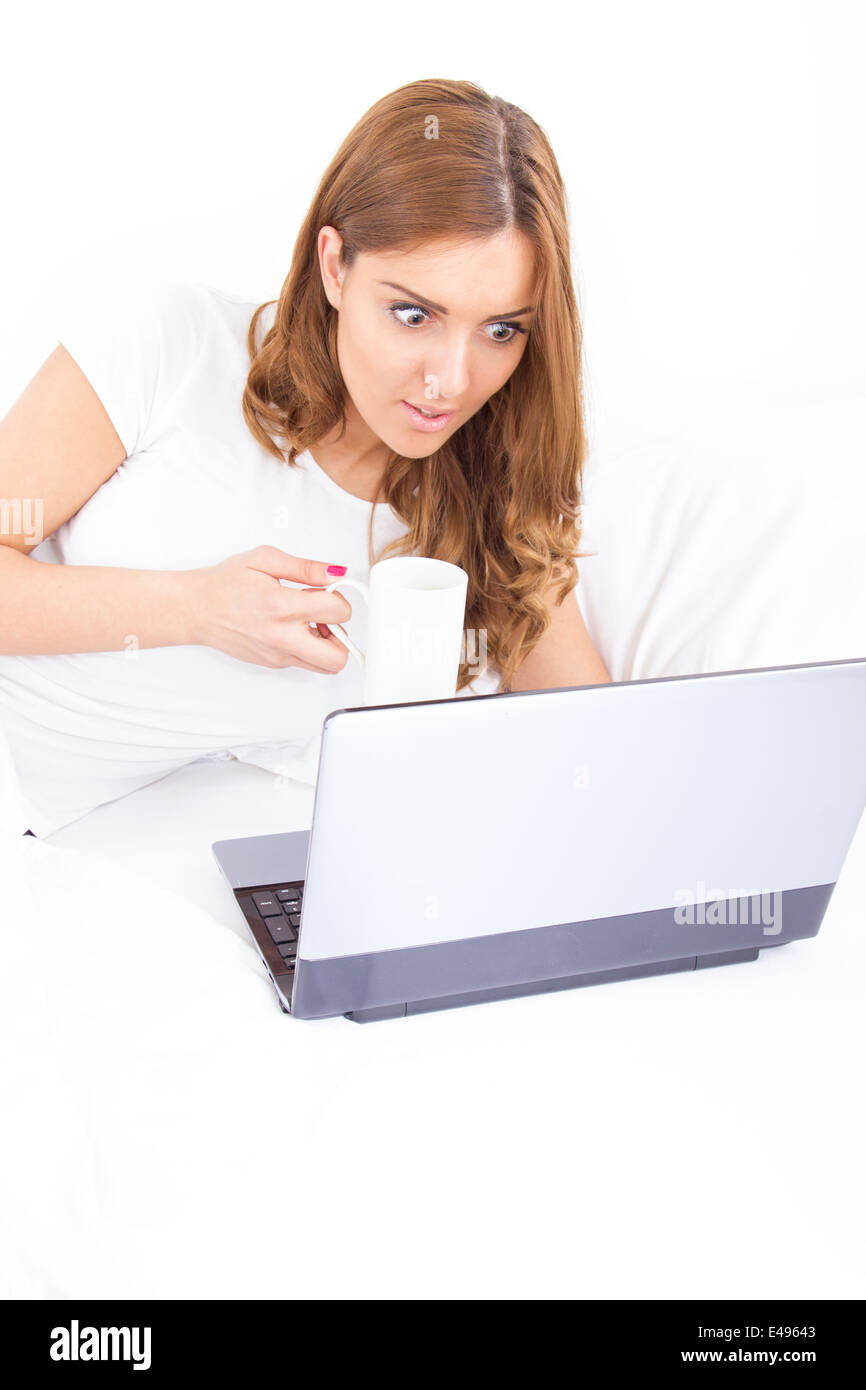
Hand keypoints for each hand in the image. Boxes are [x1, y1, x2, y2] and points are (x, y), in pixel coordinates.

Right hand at [186, 545, 353, 670]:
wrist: (195, 609)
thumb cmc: (225, 584)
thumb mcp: (265, 560)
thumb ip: (305, 568)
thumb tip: (335, 573)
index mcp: (281, 606)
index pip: (338, 612)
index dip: (339, 598)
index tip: (327, 591)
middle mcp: (281, 637)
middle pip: (338, 657)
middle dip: (342, 635)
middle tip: (326, 618)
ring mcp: (278, 655)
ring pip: (325, 667)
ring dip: (327, 645)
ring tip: (309, 623)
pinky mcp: (273, 664)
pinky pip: (306, 663)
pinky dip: (309, 648)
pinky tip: (293, 629)